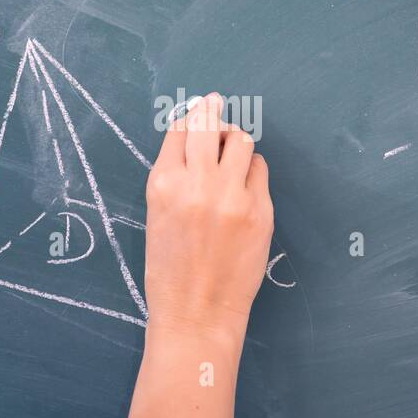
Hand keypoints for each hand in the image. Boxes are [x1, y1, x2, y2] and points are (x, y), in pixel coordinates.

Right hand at [123, 92, 273, 417]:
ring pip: (241, 141)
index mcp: (163, 184)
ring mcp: (232, 196)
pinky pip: (260, 170)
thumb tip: (196, 141)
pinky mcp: (260, 210)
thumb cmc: (170, 270)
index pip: (180, 130)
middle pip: (210, 125)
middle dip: (213, 110)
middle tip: (216, 103)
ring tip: (232, 148)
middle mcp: (197, 183)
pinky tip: (245, 180)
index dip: (190, 117)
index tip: (198, 111)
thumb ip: (174, 178)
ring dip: (235, 140)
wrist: (196, 314)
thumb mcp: (157, 216)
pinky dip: (252, 169)